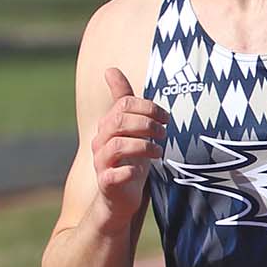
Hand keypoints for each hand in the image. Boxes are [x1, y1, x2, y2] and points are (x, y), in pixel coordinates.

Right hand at [90, 67, 167, 228]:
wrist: (119, 197)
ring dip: (143, 146)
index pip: (125, 104)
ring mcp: (101, 163)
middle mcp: (100, 142)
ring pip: (117, 145)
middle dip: (147, 124)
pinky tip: (139, 172)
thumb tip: (109, 69)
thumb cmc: (128, 160)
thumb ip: (122, 100)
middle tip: (164, 133)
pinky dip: (127, 172)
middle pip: (119, 121)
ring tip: (159, 151)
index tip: (166, 118)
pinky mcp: (106, 184)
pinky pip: (113, 175)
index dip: (149, 107)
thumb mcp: (129, 129)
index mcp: (108, 125)